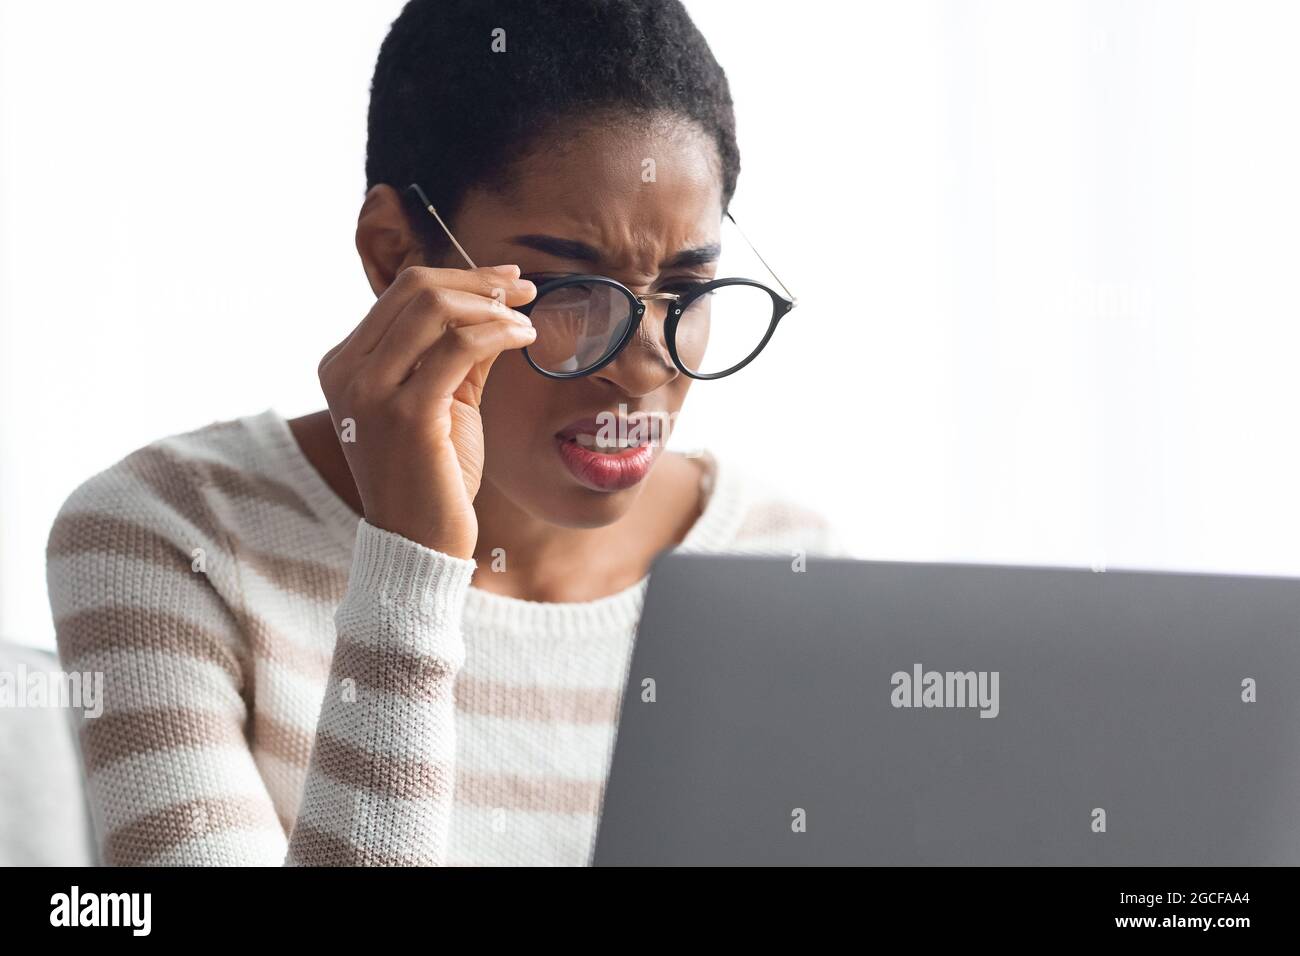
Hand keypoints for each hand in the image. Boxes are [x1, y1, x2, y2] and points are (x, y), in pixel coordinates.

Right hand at [317, 264, 535, 558]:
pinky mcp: (405, 413)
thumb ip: (458, 352)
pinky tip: (524, 337)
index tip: (507, 279)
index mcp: (345, 363)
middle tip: (524, 289)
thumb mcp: (443, 400)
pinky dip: (497, 331)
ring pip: (434, 306)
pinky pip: (458, 346)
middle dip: (478, 281)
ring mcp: (369, 391)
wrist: (419, 544)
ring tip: (526, 320)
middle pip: (416, 289)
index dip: (461, 276)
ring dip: (491, 305)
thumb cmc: (433, 476)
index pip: (402, 292)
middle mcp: (347, 371)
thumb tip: (497, 302)